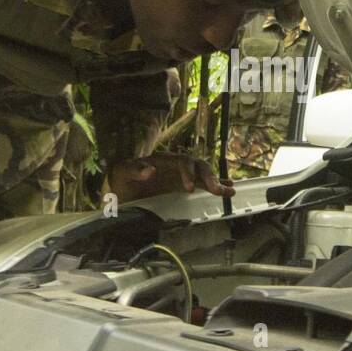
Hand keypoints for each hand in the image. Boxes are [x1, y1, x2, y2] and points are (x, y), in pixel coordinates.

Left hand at [107, 153, 235, 201]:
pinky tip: (228, 189)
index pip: (181, 162)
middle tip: (215, 190)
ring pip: (204, 174)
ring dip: (216, 181)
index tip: (189, 188)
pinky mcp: (184, 185)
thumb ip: (134, 170)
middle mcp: (176, 165)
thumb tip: (150, 170)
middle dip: (208, 177)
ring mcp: (181, 175)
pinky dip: (216, 185)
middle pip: (197, 166)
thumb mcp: (122, 172)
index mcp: (163, 160)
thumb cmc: (122, 178)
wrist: (122, 188)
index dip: (187, 173)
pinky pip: (203, 183)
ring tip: (229, 190)